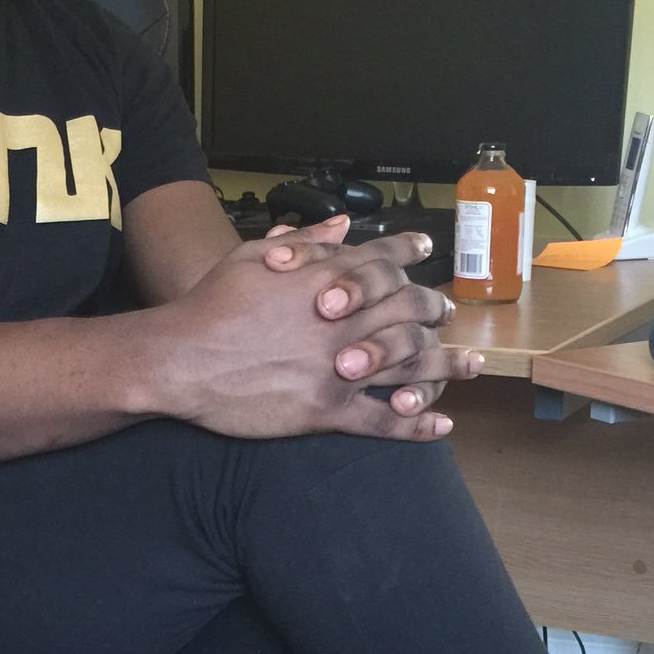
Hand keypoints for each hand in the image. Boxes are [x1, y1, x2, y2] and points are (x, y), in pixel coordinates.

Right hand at [149, 224, 481, 441]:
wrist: (180, 359)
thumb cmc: (210, 305)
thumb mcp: (252, 257)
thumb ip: (304, 244)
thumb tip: (339, 229)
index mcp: (328, 279)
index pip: (382, 261)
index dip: (408, 253)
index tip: (426, 251)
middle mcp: (345, 320)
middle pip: (410, 312)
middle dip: (435, 311)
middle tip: (448, 315)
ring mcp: (340, 367)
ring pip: (410, 367)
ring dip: (448, 368)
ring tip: (472, 368)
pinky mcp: (327, 410)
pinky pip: (384, 420)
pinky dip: (417, 424)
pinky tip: (440, 425)